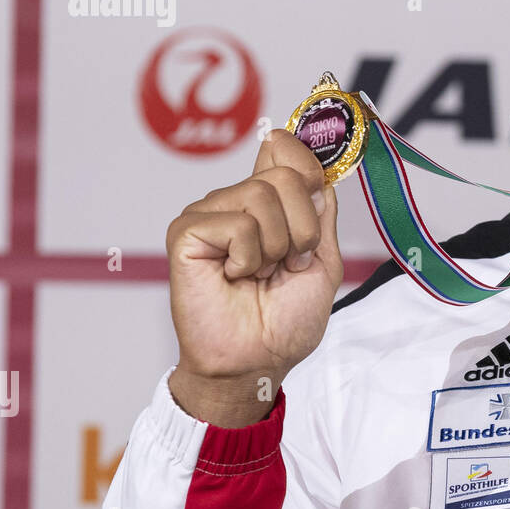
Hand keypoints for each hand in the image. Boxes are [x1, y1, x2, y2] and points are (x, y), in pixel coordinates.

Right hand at [165, 129, 341, 423]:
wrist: (257, 359)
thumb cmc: (284, 319)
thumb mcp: (323, 261)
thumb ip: (321, 214)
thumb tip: (321, 173)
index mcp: (267, 203)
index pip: (285, 149)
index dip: (309, 163)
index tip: (317, 193)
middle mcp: (236, 200)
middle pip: (286, 177)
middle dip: (303, 230)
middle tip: (286, 264)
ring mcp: (209, 213)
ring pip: (264, 196)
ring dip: (276, 247)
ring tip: (260, 274)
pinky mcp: (187, 231)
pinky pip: (238, 224)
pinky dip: (249, 258)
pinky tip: (234, 277)